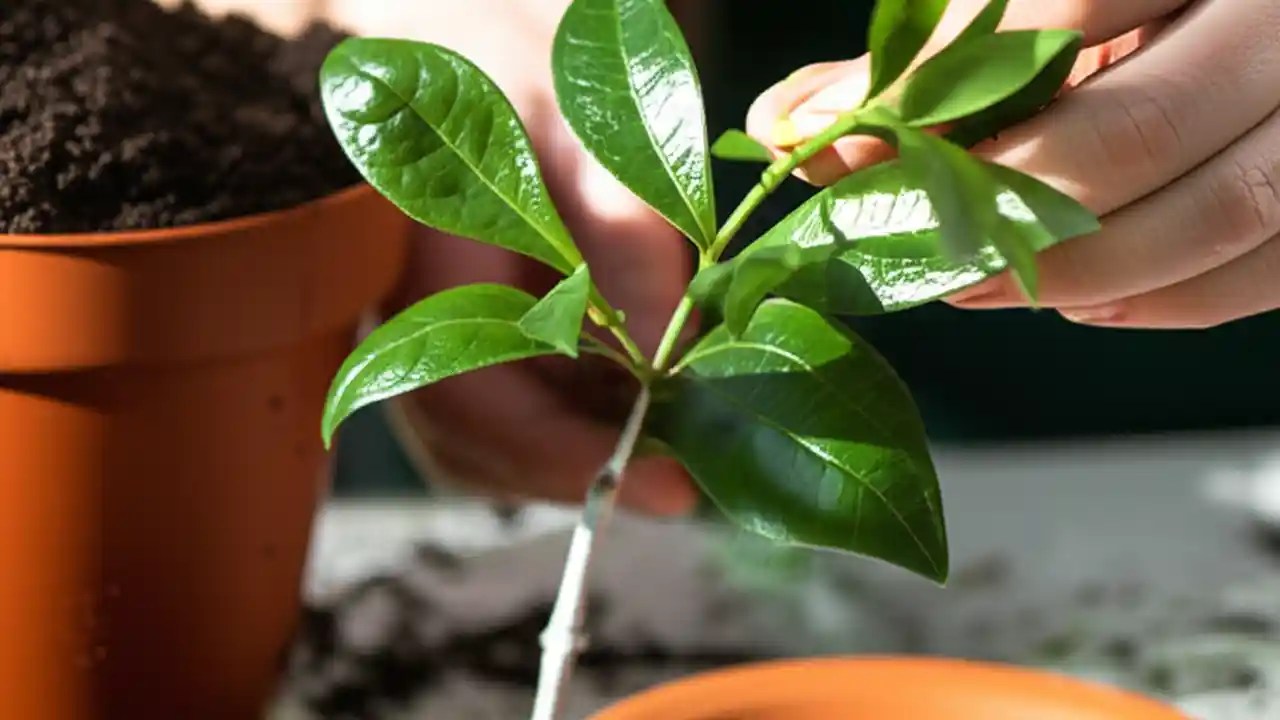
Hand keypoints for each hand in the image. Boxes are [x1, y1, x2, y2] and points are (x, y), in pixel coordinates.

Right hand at [354, 1, 696, 513]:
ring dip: (585, 456)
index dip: (563, 462)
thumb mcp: (582, 130)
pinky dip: (579, 423)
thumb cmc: (509, 63)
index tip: (664, 484)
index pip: (469, 404)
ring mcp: (432, 331)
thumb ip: (626, 239)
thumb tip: (672, 359)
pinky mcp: (466, 330)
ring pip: (494, 442)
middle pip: (481, 447)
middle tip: (689, 474)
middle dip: (586, 473)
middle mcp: (409, 319)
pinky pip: (513, 405)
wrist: (460, 36)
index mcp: (421, 269)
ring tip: (675, 442)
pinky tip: (642, 402)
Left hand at [746, 0, 1279, 328]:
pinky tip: (1080, 298)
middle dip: (995, 202)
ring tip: (968, 281)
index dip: (938, 93)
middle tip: (899, 237)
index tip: (834, 141)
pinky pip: (1267, 269)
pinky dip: (1163, 299)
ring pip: (1218, 213)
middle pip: (1139, 130)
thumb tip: (788, 121)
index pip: (1058, 10)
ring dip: (1069, 269)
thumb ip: (936, 52)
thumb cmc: (1142, 5)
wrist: (1267, 22)